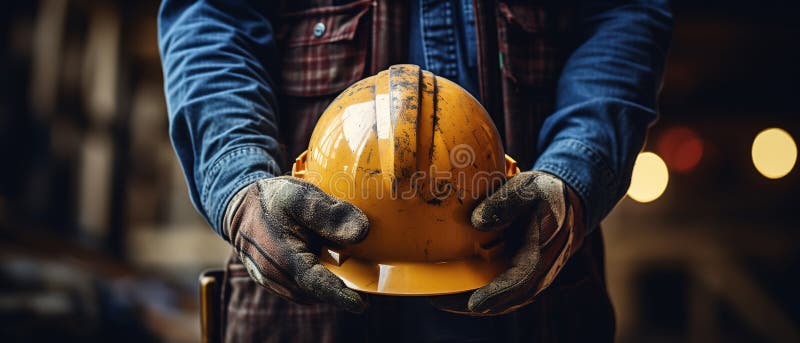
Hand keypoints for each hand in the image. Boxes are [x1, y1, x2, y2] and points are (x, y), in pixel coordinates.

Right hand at [223, 176, 369, 312]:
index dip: (340, 296)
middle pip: (316, 291)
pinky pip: (298, 289)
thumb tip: (362, 231)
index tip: (361, 306)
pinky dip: (313, 283)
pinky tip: (324, 267)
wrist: (240, 207)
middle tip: (363, 279)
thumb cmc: (272, 200)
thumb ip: (330, 213)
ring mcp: (271, 281)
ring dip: (325, 285)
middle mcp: (274, 274)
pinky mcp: (271, 282)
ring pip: (307, 292)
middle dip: (339, 289)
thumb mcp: (300, 196)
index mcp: (283, 255)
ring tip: (344, 270)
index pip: (316, 283)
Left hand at [429, 171, 584, 314]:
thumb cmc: (544, 194)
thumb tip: (476, 222)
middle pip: (511, 297)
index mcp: (544, 246)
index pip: (523, 278)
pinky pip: (505, 291)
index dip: (499, 293)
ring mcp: (535, 275)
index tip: (475, 304)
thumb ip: (505, 201)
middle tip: (442, 302)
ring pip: (507, 298)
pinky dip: (482, 295)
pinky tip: (455, 292)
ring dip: (476, 302)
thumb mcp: (529, 187)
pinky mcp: (525, 275)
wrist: (566, 205)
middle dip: (478, 304)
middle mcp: (542, 268)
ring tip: (442, 300)